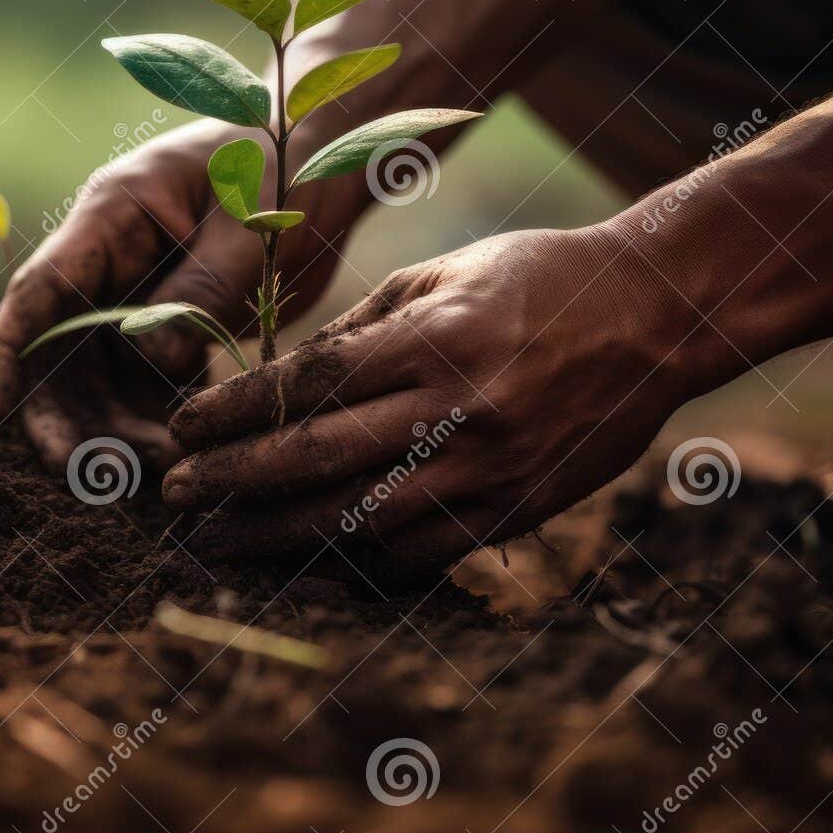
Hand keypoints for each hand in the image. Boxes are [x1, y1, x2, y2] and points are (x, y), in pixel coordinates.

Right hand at [0, 120, 356, 471]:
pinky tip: (184, 454)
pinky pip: (150, 383)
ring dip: (119, 428)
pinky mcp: (174, 325)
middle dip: (66, 417)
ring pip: (103, 378)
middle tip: (100, 473)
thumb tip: (155, 359)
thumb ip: (200, 290)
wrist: (321, 158)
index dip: (6, 353)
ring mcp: (140, 297)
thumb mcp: (248, 225)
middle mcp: (113, 263)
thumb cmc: (281, 169)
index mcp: (112, 218)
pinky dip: (159, 420)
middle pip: (60, 350)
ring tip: (162, 466)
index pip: (39, 289)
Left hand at [162, 225, 693, 581]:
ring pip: (363, 519)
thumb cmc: (539, 278)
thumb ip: (362, 327)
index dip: (236, 410)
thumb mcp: (442, 274)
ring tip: (224, 537)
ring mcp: (492, 468)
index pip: (308, 383)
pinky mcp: (519, 509)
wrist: (655, 315)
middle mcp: (459, 410)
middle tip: (178, 494)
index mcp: (435, 339)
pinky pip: (424, 551)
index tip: (183, 426)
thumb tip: (284, 376)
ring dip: (281, 534)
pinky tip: (313, 556)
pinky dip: (360, 558)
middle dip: (236, 480)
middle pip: (320, 459)